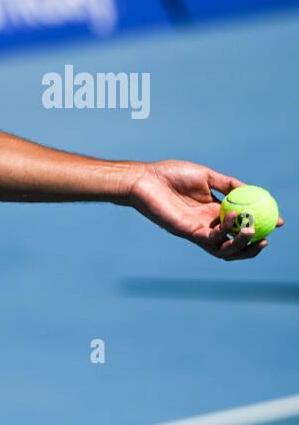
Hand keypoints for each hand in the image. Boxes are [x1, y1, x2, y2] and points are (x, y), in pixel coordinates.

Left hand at [127, 160, 282, 259]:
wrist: (145, 179)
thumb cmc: (170, 175)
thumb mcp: (206, 176)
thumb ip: (228, 184)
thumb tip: (252, 190)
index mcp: (213, 211)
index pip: (241, 225)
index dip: (261, 226)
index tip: (278, 222)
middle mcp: (207, 224)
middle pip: (234, 244)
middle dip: (252, 246)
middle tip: (266, 237)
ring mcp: (197, 230)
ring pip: (223, 249)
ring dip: (241, 244)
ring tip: (253, 231)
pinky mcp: (186, 232)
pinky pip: (210, 238)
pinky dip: (225, 231)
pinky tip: (233, 217)